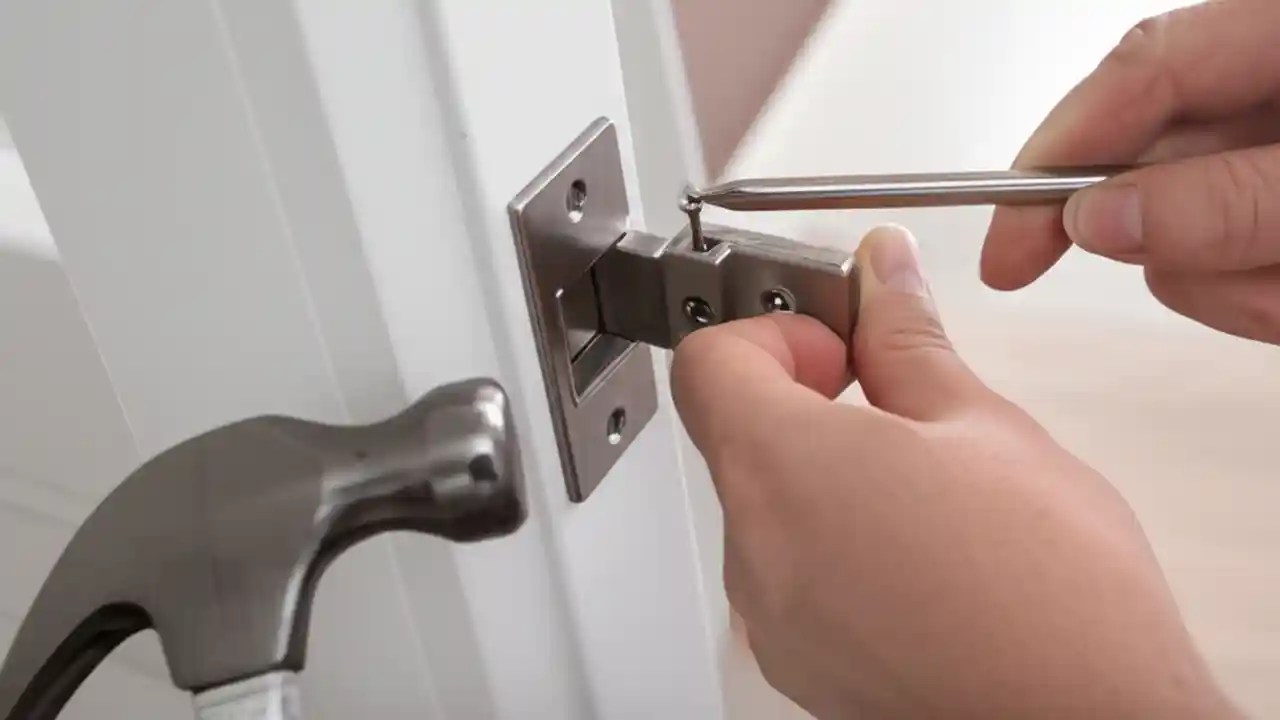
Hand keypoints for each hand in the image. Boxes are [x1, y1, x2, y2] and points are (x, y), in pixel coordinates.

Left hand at [672, 226, 1235, 718]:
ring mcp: (771, 620)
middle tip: (896, 404)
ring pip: (770, 508)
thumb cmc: (1052, 600)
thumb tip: (883, 276)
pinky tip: (921, 556)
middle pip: (738, 435)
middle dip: (808, 401)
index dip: (771, 332)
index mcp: (781, 468)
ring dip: (828, 479)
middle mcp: (754, 550)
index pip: (708, 361)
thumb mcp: (985, 428)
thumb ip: (908, 342)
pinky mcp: (802, 665)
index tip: (836, 344)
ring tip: (929, 493)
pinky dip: (836, 547)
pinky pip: (792, 576)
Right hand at [984, 0, 1279, 343]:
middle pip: (1163, 161)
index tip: (1010, 246)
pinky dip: (1261, 295)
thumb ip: (1227, 198)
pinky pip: (1235, 260)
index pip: (1140, 71)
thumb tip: (1099, 219)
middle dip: (1179, 244)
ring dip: (1238, 285)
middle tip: (1222, 280)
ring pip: (1194, 227)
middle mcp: (1273, 87)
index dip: (1063, 152)